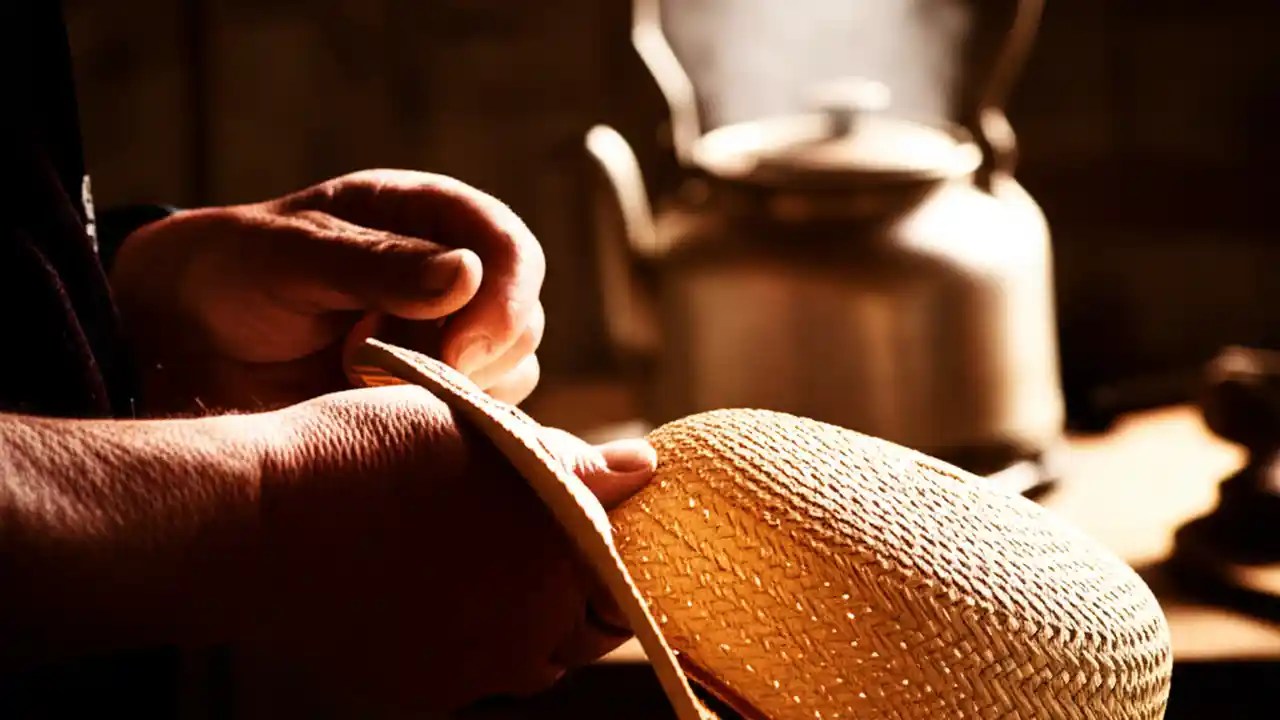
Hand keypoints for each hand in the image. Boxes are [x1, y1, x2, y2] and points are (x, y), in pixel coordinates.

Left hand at [110, 170, 544, 413]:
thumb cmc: (232, 275)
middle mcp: (452, 279)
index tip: (461, 353)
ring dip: (449, 393)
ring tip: (355, 383)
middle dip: (469, 357)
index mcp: (429, 219)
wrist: (181, 343)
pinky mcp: (429, 397)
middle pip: (520, 322)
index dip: (505, 301)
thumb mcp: (291, 257)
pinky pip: (474, 419)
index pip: (512, 251)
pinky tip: (370, 414)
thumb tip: (468, 274)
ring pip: (507, 377)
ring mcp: (445, 342)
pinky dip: (437, 425)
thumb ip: (376, 264)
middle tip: (376, 371)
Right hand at [238, 384, 654, 714]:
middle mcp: (527, 637)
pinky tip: (420, 592)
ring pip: (522, 659)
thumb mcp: (486, 431)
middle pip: (578, 632)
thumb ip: (574, 462)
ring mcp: (468, 677)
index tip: (587, 528)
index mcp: (560, 564)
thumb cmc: (374, 458)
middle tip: (526, 540)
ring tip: (470, 561)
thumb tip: (642, 468)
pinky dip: (458, 641)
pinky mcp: (413, 696)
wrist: (258, 523)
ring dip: (516, 620)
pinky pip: (461, 675)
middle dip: (568, 591)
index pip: (627, 586)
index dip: (612, 556)